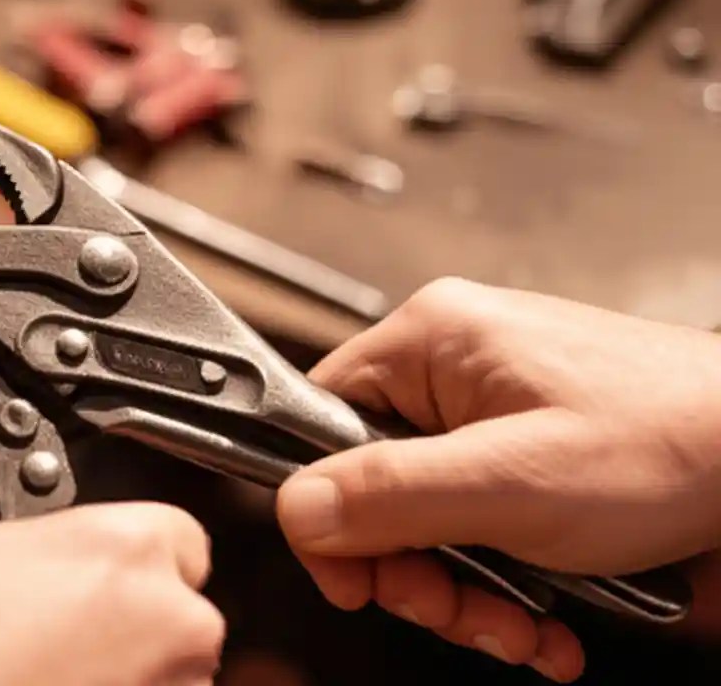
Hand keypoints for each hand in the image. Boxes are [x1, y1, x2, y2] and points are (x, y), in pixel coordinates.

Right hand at [0, 484, 224, 685]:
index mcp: (124, 551)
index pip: (174, 532)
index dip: (115, 548)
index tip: (74, 566)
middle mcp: (171, 632)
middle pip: (170, 612)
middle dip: (112, 617)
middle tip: (30, 629)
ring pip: (157, 678)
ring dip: (108, 674)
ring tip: (21, 680)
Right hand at [275, 277, 720, 681]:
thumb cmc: (675, 442)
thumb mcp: (513, 481)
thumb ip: (392, 494)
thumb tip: (296, 508)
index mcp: (433, 341)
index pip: (321, 422)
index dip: (328, 512)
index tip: (356, 578)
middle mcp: (454, 372)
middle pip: (373, 486)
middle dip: (413, 570)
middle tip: (455, 612)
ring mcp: (492, 417)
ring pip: (425, 520)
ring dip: (465, 593)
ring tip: (521, 629)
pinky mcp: (526, 459)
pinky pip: (476, 529)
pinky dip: (503, 587)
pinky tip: (545, 620)